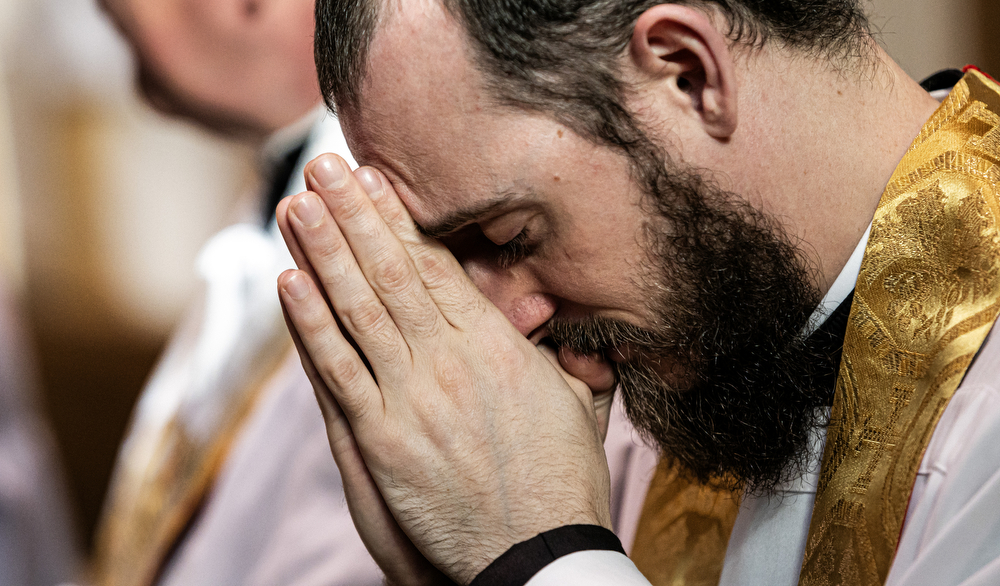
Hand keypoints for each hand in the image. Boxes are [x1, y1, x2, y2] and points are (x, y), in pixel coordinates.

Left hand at [276, 153, 611, 583]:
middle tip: (324, 167)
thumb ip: (568, 360)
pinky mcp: (382, 439)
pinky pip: (338, 369)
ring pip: (357, 309)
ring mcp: (411, 397)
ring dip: (323, 252)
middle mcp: (450, 360)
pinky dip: (310, 324)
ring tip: (296, 205)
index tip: (375, 181)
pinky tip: (289, 281)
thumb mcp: (579, 409)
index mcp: (496, 346)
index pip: (437, 267)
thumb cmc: (562, 484)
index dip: (400, 219)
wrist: (539, 555)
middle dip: (354, 214)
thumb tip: (573, 332)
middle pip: (391, 272)